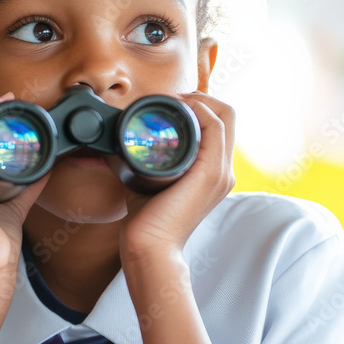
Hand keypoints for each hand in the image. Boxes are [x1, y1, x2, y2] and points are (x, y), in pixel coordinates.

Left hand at [118, 92, 234, 263]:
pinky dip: (200, 109)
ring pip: (225, 115)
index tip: (168, 103)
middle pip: (226, 115)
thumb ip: (143, 161)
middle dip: (199, 97)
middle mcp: (224, 171)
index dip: (198, 105)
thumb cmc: (146, 219)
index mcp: (213, 173)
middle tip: (170, 98)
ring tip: (173, 100)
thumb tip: (117, 141)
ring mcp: (220, 172)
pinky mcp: (211, 173)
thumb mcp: (149, 181)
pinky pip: (217, 126)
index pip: (220, 125)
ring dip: (198, 99)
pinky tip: (180, 107)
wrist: (149, 246)